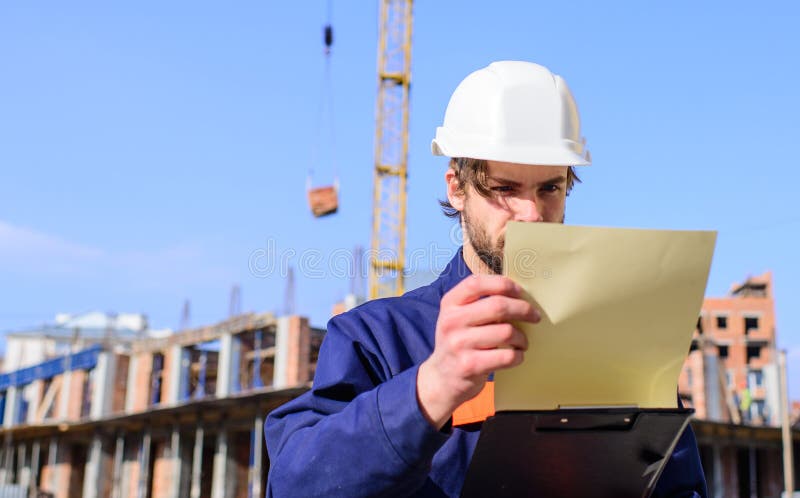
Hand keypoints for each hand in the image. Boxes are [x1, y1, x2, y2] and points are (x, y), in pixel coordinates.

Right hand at [416, 275, 539, 428]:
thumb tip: (518, 295)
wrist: (442, 379)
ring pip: (506, 332)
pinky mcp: (470, 365)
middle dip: (523, 309)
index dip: (503, 284)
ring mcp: (459, 344)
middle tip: (534, 316)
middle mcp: (452, 321)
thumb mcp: (458, 318)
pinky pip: (507, 356)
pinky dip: (518, 356)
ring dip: (522, 337)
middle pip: (498, 306)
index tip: (520, 292)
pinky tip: (516, 356)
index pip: (476, 283)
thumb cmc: (459, 342)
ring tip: (522, 342)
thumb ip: (478, 303)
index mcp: (449, 304)